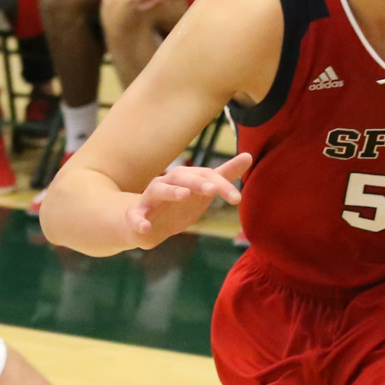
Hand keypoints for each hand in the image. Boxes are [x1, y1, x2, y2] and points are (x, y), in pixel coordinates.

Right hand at [125, 153, 250, 249]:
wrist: (143, 224)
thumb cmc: (177, 205)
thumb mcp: (203, 191)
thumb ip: (224, 175)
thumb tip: (249, 155)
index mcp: (184, 178)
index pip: (205, 176)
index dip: (221, 186)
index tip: (236, 199)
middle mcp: (166, 183)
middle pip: (182, 178)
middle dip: (197, 182)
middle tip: (212, 189)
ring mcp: (150, 199)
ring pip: (158, 190)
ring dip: (171, 192)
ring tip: (184, 195)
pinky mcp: (136, 215)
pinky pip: (135, 216)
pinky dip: (139, 221)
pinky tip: (145, 228)